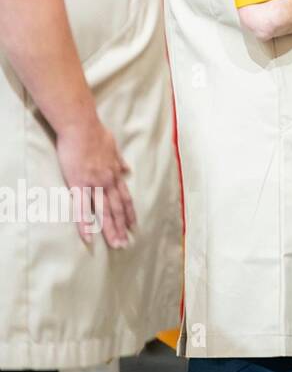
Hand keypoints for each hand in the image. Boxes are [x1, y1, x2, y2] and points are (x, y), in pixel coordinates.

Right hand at [54, 118, 135, 247]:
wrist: (81, 126)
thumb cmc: (95, 134)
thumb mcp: (113, 147)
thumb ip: (119, 161)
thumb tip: (127, 170)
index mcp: (114, 174)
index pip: (125, 198)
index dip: (129, 212)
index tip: (133, 225)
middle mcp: (107, 181)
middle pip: (117, 209)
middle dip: (122, 227)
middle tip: (126, 243)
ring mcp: (93, 184)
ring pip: (104, 212)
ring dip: (110, 230)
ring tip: (116, 244)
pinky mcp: (78, 184)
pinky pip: (81, 209)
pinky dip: (85, 224)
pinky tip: (88, 237)